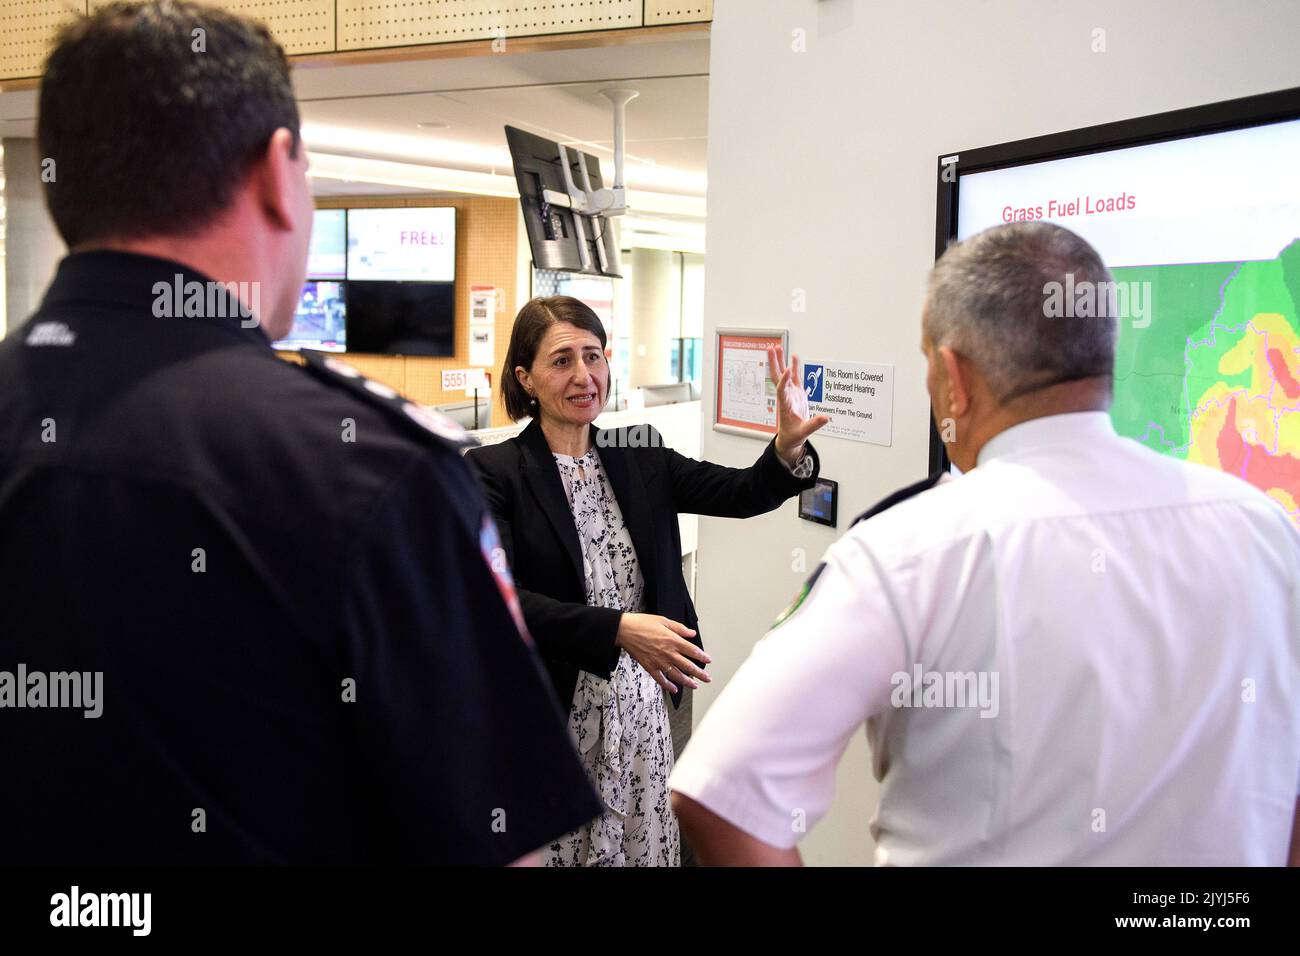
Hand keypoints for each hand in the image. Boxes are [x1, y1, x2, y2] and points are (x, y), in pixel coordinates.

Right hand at [615, 613, 711, 693]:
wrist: (624, 630)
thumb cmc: (642, 623)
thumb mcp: (663, 621)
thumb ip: (679, 628)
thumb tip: (691, 633)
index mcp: (672, 640)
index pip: (692, 651)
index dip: (702, 657)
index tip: (708, 660)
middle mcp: (667, 652)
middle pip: (687, 666)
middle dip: (699, 674)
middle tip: (707, 678)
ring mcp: (658, 661)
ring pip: (676, 675)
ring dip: (687, 682)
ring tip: (694, 686)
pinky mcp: (649, 666)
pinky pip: (660, 679)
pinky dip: (668, 686)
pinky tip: (674, 689)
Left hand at [768, 346, 829, 465]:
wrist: (790, 437)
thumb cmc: (794, 435)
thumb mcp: (804, 432)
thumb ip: (814, 424)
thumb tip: (825, 418)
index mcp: (785, 405)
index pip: (782, 390)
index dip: (784, 380)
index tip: (786, 370)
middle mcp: (786, 396)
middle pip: (777, 377)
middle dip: (774, 363)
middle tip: (770, 349)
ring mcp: (790, 393)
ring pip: (783, 374)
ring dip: (780, 361)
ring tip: (776, 347)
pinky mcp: (796, 394)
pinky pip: (794, 377)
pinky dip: (794, 367)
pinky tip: (794, 356)